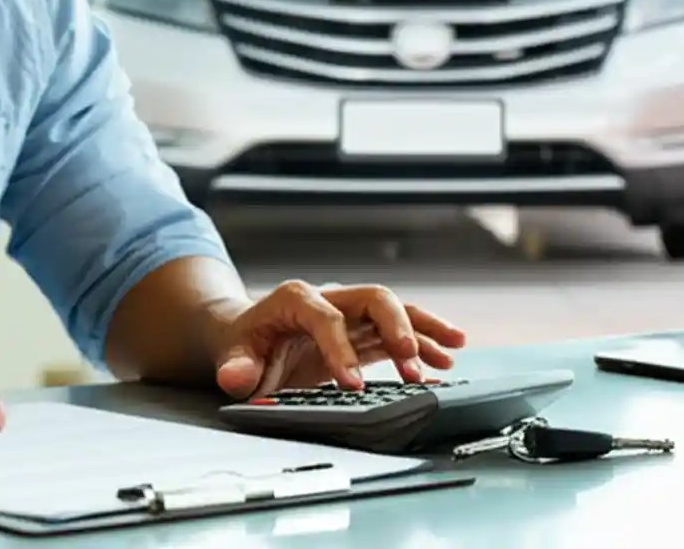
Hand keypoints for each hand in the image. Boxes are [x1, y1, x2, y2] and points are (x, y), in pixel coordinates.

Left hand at [211, 281, 466, 398]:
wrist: (247, 336)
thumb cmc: (243, 344)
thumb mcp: (232, 356)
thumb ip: (235, 367)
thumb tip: (237, 377)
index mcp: (295, 299)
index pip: (326, 317)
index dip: (340, 349)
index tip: (351, 384)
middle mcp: (330, 298)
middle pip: (374, 299)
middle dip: (396, 328)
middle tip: (412, 364)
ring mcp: (349, 314)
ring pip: (395, 311)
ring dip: (423, 331)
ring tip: (451, 353)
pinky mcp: (362, 333)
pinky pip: (396, 335)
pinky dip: (422, 345)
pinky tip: (442, 364)